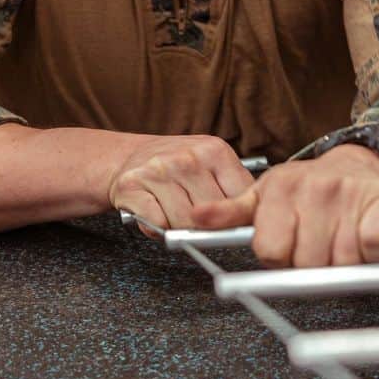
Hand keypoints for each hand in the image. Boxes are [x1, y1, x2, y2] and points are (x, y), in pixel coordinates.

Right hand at [108, 134, 253, 234]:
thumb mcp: (212, 163)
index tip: (233, 223)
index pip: (239, 197)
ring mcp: (159, 171)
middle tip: (199, 219)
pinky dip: (159, 228)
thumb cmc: (177, 165)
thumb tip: (249, 221)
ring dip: (181, 228)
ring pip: (184, 222)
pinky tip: (157, 212)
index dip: (236, 217)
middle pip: (212, 215)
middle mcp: (187, 158)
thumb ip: (232, 188)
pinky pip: (157, 224)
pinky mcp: (132, 187)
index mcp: (214, 150)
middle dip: (208, 225)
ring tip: (176, 212)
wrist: (129, 156)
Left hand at [191, 144, 378, 266]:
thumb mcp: (267, 194)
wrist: (367, 165)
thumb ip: (232, 210)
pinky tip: (366, 239)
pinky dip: (372, 254)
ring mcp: (348, 195)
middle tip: (320, 242)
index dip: (281, 257)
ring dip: (344, 262)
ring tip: (342, 238)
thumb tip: (196, 218)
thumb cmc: (312, 188)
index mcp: (280, 187)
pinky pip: (370, 249)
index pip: (269, 250)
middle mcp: (313, 187)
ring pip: (339, 262)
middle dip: (313, 262)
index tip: (291, 244)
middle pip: (305, 262)